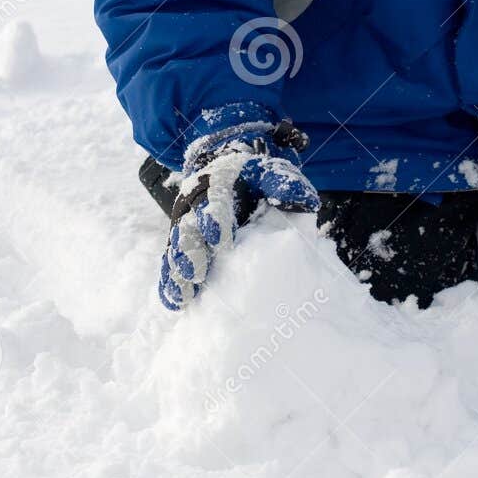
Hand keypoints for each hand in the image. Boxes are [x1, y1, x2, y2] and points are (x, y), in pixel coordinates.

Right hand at [158, 113, 319, 311]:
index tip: (220, 241)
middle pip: (188, 228)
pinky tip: (177, 303)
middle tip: (197, 274)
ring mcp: (186, 226)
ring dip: (178, 272)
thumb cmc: (257, 181)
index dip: (215, 219)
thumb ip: (286, 186)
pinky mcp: (182, 246)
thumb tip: (306, 202)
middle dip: (191, 251)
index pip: (213, 200)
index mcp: (217, 184)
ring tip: (184, 295)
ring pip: (177, 249)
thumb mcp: (273, 174)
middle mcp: (195, 205)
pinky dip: (171, 282)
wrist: (232, 177)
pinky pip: (172, 264)